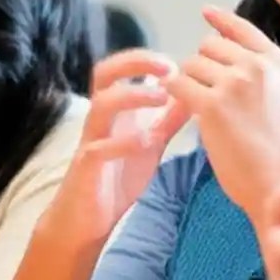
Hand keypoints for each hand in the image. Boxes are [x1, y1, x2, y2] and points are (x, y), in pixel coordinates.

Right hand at [38, 49, 191, 247]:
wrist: (87, 220)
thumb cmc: (117, 176)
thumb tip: (193, 93)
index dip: (145, 59)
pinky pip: (99, 148)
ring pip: (102, 104)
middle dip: (133, 63)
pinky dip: (124, 142)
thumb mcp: (150, 143)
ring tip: (161, 98)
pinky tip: (147, 141)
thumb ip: (168, 120)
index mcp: (115, 110)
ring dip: (132, 95)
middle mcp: (101, 118)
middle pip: (103, 73)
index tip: (175, 63)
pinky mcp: (87, 167)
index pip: (120, 69)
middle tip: (166, 67)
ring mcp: (92, 140)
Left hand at [164, 7, 279, 222]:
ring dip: (189, 85)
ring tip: (205, 112)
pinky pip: (177, 85)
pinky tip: (186, 112)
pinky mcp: (212, 105)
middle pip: (208, 45)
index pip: (242, 28)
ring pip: (190, 65)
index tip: (206, 12)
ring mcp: (234, 83)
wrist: (276, 185)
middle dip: (202, 66)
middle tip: (210, 95)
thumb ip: (275, 72)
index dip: (221, 19)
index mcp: (277, 63)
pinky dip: (175, 97)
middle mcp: (256, 67)